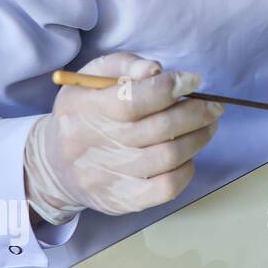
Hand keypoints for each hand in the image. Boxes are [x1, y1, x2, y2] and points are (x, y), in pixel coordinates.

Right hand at [23, 53, 222, 223]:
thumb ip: (125, 66)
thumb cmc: (84, 113)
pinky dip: (188, 168)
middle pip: (159, 129)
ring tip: (208, 125)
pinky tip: (189, 154)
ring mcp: (106, 176)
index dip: (170, 88)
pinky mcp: (121, 201)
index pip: (133, 99)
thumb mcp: (92, 79)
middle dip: (197, 113)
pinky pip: (167, 188)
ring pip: (169, 156)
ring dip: (199, 137)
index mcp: (83, 109)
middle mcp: (92, 144)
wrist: (54, 165)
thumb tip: (156, 70)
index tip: (193, 80)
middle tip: (213, 106)